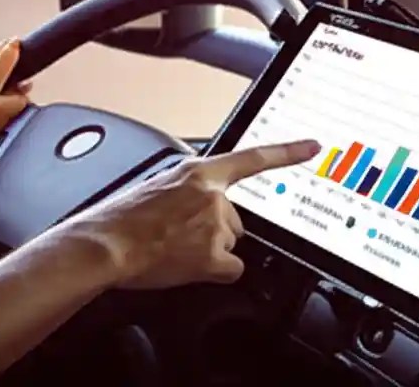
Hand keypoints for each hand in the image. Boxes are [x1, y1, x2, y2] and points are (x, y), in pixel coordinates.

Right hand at [65, 140, 320, 289]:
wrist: (105, 243)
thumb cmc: (119, 218)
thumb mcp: (154, 185)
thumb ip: (185, 189)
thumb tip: (194, 204)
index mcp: (197, 172)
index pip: (251, 159)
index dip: (287, 152)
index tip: (312, 146)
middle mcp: (212, 194)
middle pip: (235, 219)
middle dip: (212, 230)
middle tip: (176, 235)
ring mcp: (215, 224)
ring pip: (229, 243)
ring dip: (207, 250)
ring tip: (172, 249)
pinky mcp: (215, 253)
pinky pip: (230, 268)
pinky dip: (212, 272)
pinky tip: (185, 266)